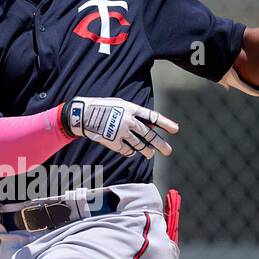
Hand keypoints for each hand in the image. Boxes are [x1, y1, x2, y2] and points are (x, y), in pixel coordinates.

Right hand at [61, 96, 177, 158]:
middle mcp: (128, 120)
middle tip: (168, 151)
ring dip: (147, 151)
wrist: (83, 114)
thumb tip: (150, 126)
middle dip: (160, 144)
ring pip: (139, 145)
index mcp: (131, 108)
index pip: (152, 116)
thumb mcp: (120, 104)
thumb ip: (135, 114)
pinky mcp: (113, 142)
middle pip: (148, 134)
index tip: (175, 129)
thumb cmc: (103, 107)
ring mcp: (121, 132)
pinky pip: (127, 150)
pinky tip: (131, 151)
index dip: (165, 123)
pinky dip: (130, 152)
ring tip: (150, 154)